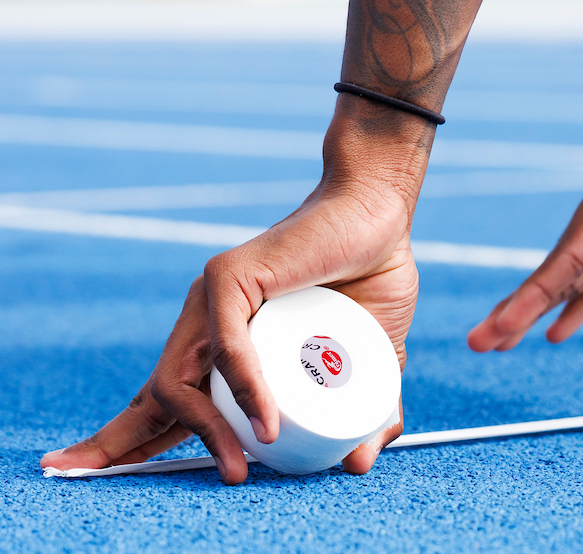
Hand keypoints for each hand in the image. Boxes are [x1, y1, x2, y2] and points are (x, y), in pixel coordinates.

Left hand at [41, 99, 430, 483]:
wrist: (383, 217)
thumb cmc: (371, 280)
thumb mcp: (373, 363)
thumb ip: (369, 411)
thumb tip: (358, 465)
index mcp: (228, 343)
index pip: (171, 399)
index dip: (135, 438)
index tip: (96, 468)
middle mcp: (208, 323)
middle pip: (154, 394)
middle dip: (122, 441)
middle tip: (93, 471)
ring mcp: (213, 300)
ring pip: (180, 380)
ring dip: (206, 431)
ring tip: (241, 466)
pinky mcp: (229, 279)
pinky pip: (225, 347)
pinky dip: (244, 389)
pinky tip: (268, 422)